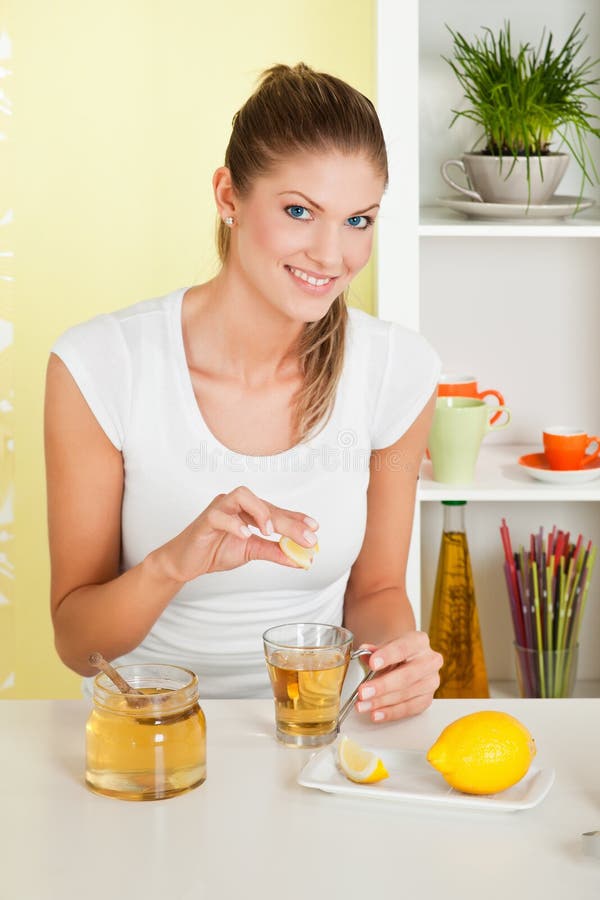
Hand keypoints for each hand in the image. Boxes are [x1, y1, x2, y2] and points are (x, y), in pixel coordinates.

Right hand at [153, 485, 318, 582]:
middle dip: (288, 521)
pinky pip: (219, 515)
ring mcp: (219, 508)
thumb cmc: (214, 550)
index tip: (314, 527)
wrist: (185, 562)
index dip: (296, 517)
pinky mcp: (204, 520)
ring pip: (241, 495)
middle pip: (265, 504)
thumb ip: (274, 552)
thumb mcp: (250, 552)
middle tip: (306, 537)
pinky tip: (244, 535)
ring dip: (259, 511)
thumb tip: (301, 559)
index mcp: (247, 511)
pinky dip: (233, 524)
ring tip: (269, 531)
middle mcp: (235, 504)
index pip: (275, 510)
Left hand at [355, 632, 442, 722]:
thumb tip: (363, 653)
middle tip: (363, 692)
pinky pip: (409, 709)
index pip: (403, 648)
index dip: (387, 656)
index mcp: (419, 641)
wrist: (407, 660)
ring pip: (406, 694)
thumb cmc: (395, 653)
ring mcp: (431, 682)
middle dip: (382, 686)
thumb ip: (373, 650)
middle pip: (406, 676)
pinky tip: (376, 713)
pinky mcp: (428, 699)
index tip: (372, 664)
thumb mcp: (384, 646)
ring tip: (363, 705)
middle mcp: (430, 661)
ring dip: (381, 702)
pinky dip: (390, 713)